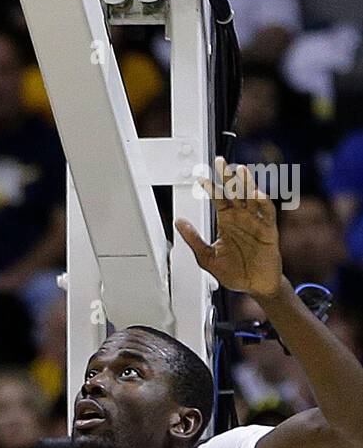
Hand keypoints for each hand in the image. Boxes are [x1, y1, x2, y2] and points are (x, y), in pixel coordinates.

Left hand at [175, 157, 283, 299]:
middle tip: (220, 161)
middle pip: (234, 192)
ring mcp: (255, 222)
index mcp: (226, 222)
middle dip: (227, 177)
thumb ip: (193, 239)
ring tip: (240, 170)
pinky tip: (255, 194)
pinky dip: (262, 202)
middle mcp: (241, 218)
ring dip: (246, 184)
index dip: (210, 187)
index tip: (200, 177)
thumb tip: (178, 222)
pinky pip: (267, 213)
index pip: (218, 199)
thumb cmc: (234, 272)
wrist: (254, 286)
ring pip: (251, 197)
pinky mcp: (269, 231)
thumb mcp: (206, 257)